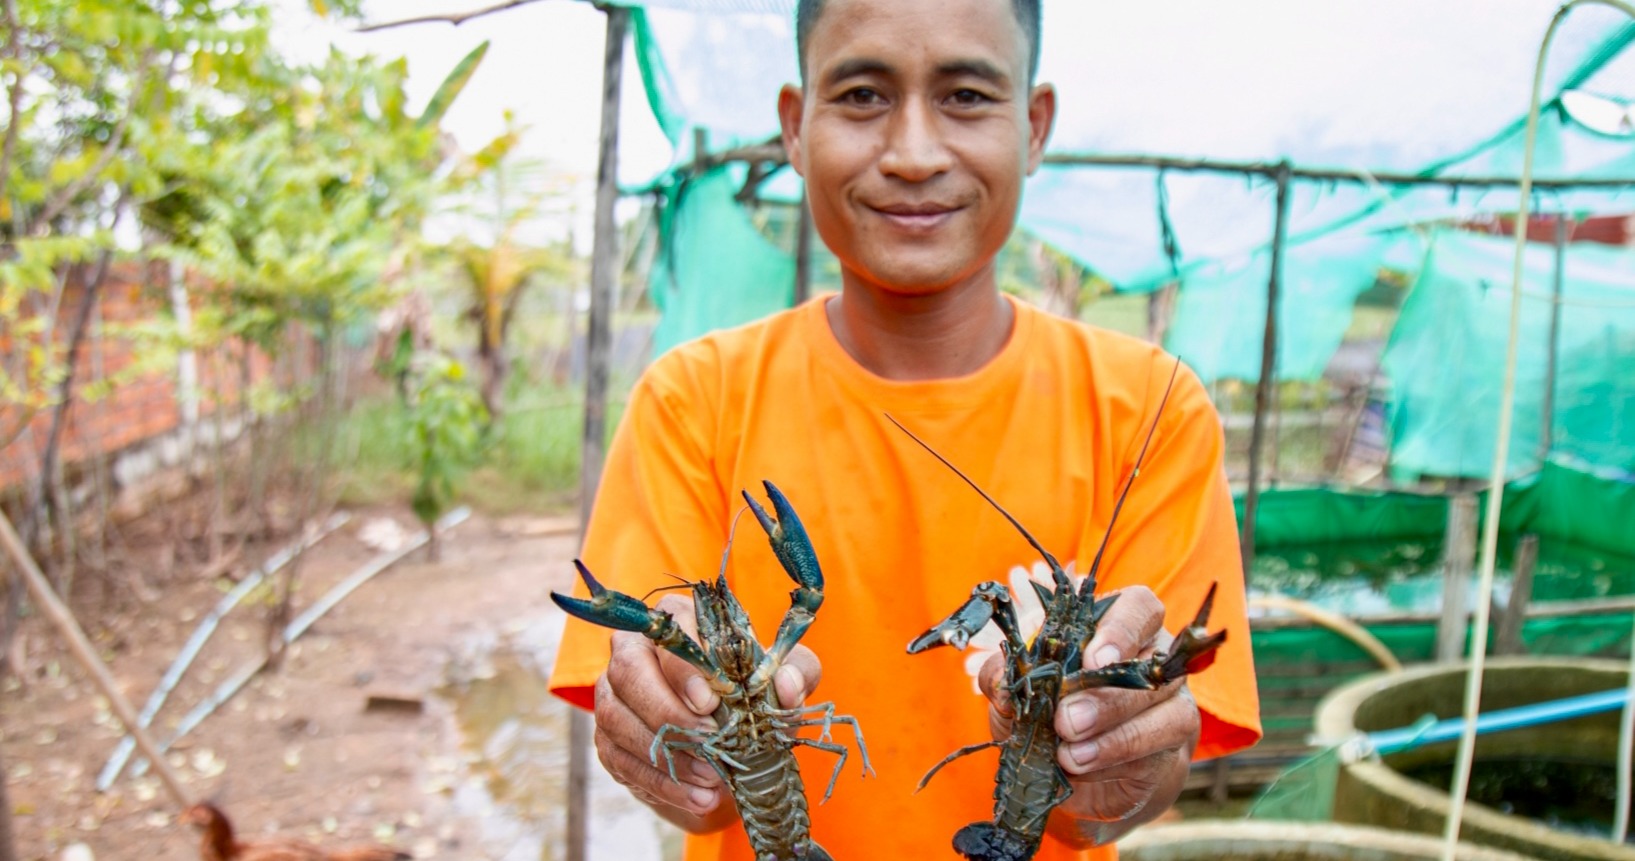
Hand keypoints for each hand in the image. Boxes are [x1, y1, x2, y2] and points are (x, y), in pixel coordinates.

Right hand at [592, 593, 822, 832]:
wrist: (728, 748)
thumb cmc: (751, 698)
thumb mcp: (782, 681)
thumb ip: (795, 673)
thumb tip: (786, 685)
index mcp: (677, 620)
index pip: (668, 629)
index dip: (683, 667)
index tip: (709, 702)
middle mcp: (633, 650)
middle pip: (629, 670)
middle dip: (668, 711)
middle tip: (709, 743)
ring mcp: (613, 694)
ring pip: (617, 717)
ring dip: (666, 753)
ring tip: (710, 779)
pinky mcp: (607, 737)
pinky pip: (620, 758)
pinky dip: (661, 783)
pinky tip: (697, 797)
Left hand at [977, 586, 1197, 846]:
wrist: (1068, 762)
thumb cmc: (1048, 704)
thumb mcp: (1021, 683)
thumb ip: (1007, 673)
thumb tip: (1002, 681)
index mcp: (1120, 626)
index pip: (1140, 608)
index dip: (1122, 630)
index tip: (1094, 660)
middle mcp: (1155, 663)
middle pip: (1153, 670)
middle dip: (1107, 698)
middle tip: (1066, 721)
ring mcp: (1171, 708)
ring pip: (1167, 717)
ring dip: (1115, 739)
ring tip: (1071, 755)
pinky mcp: (1169, 754)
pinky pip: (1154, 757)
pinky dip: (1112, 763)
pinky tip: (1080, 767)